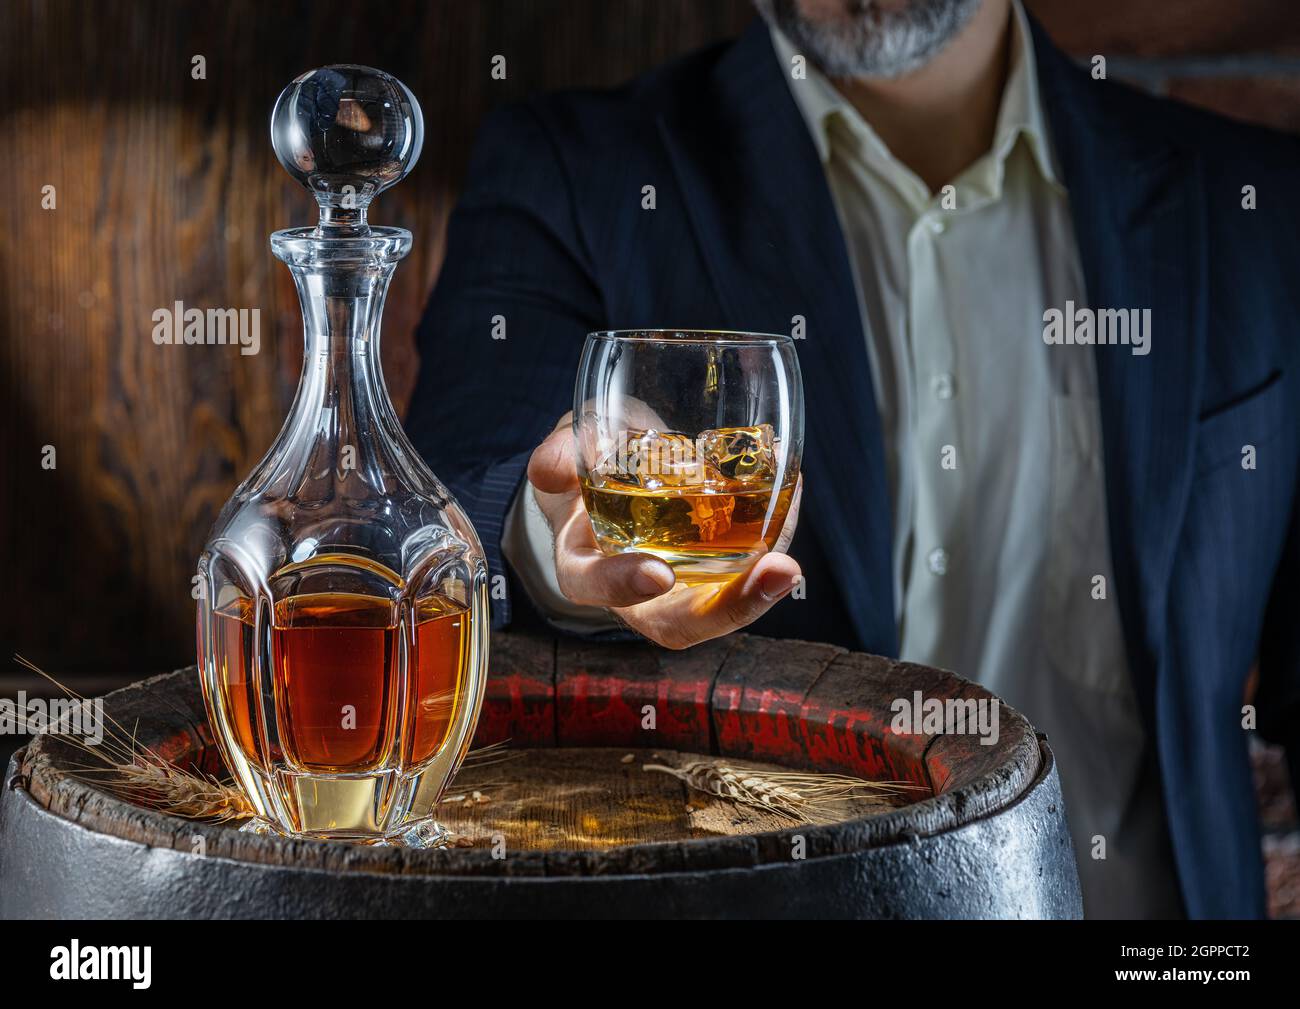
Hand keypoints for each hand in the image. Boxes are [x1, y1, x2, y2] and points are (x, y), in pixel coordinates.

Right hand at [526, 413, 802, 648]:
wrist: (621, 451)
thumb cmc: (592, 453)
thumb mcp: (572, 441)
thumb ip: (561, 450)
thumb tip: (552, 468)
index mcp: (583, 560)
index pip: (592, 586)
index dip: (622, 586)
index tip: (657, 574)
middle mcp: (635, 584)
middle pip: (678, 621)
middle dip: (728, 608)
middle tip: (774, 574)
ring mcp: (680, 578)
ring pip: (721, 603)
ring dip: (759, 588)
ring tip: (786, 564)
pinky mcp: (717, 558)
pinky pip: (746, 563)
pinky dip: (772, 535)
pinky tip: (792, 492)